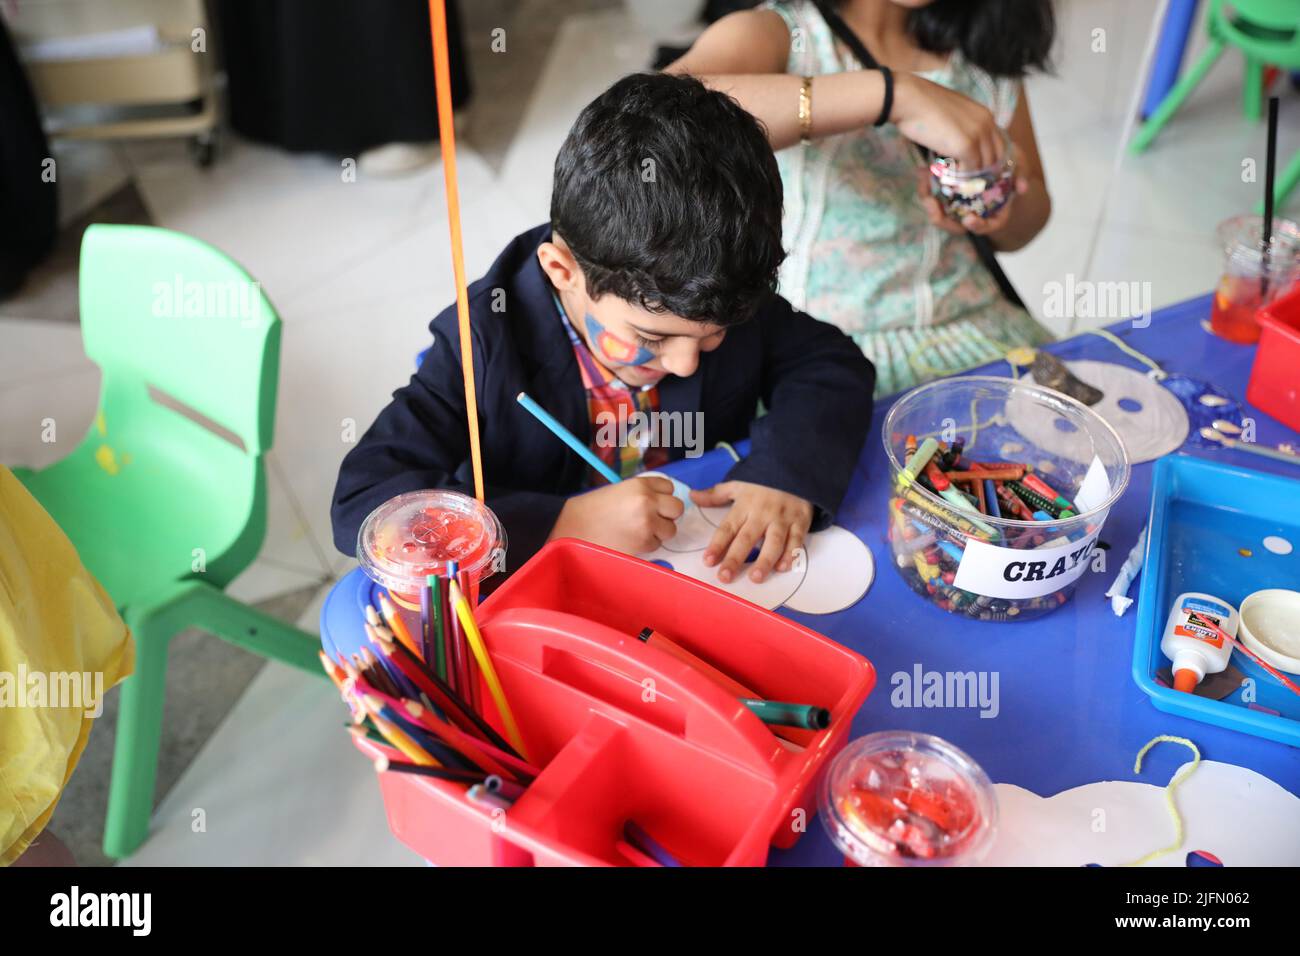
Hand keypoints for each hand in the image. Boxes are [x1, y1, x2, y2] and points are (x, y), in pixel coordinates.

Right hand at [549, 475, 682, 553]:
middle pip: (677, 508)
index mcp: (640, 485)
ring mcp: (647, 524)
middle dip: (666, 515)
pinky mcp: (643, 543)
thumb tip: (663, 502)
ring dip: (659, 532)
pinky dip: (647, 544)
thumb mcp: (620, 490)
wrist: (573, 528)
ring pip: (670, 529)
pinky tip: (631, 540)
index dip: (661, 496)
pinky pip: (657, 545)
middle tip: (652, 519)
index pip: (669, 487)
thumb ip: (643, 493)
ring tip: (639, 531)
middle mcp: (647, 502)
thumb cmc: (593, 509)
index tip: (652, 502)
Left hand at [691, 481, 813, 583]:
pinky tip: (783, 567)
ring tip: (755, 577)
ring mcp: (783, 519)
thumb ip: (716, 495)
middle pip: (747, 538)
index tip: (708, 561)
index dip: (717, 545)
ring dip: (764, 560)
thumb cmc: (764, 482)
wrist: (796, 468)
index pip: (728, 528)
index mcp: (745, 505)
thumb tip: (693, 495)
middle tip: (725, 577)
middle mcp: (762, 514)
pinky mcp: (801, 522)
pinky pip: (797, 540)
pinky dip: (791, 554)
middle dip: (735, 558)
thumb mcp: (739, 484)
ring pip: (773, 542)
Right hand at [891, 73, 1004, 169]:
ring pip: (983, 166)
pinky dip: (959, 175)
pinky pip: (969, 170)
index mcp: (985, 115)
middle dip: (980, 169)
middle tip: (962, 175)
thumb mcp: (953, 113)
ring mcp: (978, 135)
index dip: (986, 159)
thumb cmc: (923, 104)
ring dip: (968, 173)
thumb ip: (964, 126)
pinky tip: (946, 171)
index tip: (971, 167)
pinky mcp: (966, 146)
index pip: (998, 145)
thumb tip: (959, 143)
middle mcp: (987, 124)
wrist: (910, 99)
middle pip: (994, 158)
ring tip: (951, 173)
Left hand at [917, 166, 1026, 236]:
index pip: (983, 226)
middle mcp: (971, 214)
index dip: (977, 226)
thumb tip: (1023, 188)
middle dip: (940, 218)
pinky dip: (925, 184)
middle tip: (931, 203)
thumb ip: (1021, 176)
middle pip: (953, 225)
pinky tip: (921, 169)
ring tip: (923, 180)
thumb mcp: (1018, 167)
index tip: (970, 219)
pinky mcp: (942, 192)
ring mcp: (955, 205)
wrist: (991, 156)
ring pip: (938, 210)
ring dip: (927, 198)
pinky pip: (931, 194)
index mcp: (991, 215)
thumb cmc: (1007, 167)